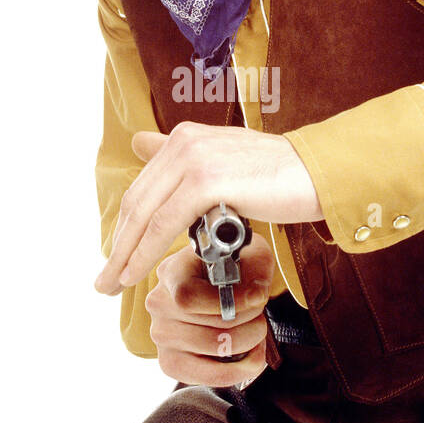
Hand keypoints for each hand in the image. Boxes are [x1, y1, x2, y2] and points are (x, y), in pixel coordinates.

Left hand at [93, 123, 321, 295]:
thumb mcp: (224, 163)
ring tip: (112, 285)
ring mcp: (194, 159)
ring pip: (145, 215)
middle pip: (136, 202)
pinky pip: (165, 225)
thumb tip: (139, 142)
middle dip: (117, 246)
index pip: (142, 188)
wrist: (319, 174)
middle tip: (104, 281)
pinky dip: (145, 252)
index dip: (125, 227)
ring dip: (124, 255)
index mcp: (185, 137)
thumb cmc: (279, 177)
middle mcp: (184, 142)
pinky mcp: (207, 181)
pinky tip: (136, 273)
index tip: (115, 258)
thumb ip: (182, 156)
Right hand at [145, 237, 275, 385]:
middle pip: (206, 330)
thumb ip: (255, 269)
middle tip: (260, 317)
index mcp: (171, 272)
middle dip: (248, 326)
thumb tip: (255, 296)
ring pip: (210, 354)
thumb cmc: (235, 266)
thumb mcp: (250, 255)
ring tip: (256, 335)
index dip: (230, 303)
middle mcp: (159, 304)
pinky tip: (248, 357)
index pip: (188, 297)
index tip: (258, 298)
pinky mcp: (170, 362)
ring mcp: (161, 335)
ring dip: (246, 347)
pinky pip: (207, 377)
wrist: (222, 279)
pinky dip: (237, 371)